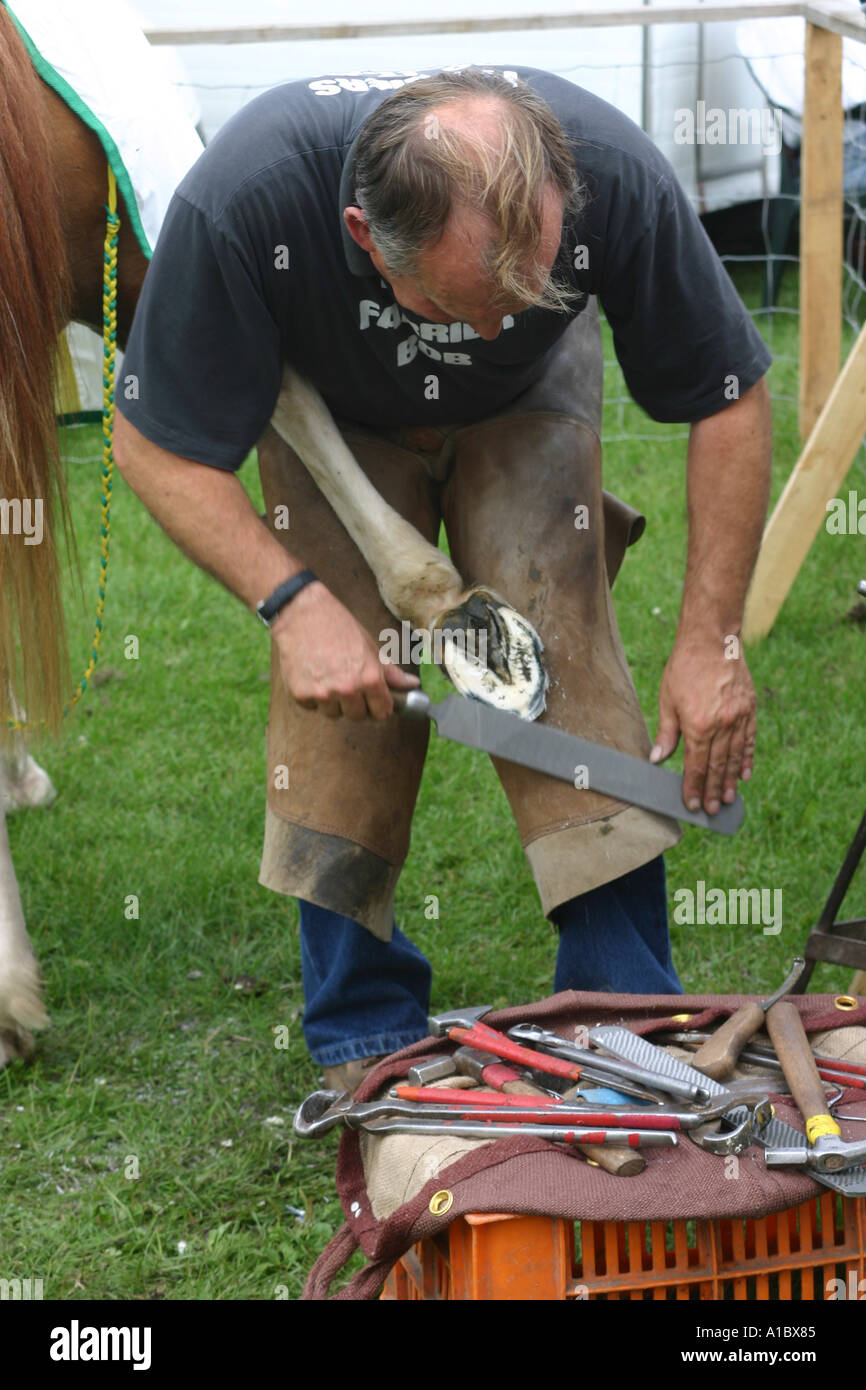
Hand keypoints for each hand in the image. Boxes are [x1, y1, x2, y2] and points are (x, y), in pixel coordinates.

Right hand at [271, 581, 417, 719]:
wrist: (302, 613)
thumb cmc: (339, 626)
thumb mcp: (370, 647)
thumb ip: (390, 672)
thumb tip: (412, 684)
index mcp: (369, 678)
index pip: (381, 713)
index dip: (380, 708)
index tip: (376, 702)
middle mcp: (347, 689)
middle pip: (357, 716)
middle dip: (356, 705)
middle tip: (350, 684)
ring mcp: (322, 694)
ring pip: (333, 714)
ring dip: (333, 702)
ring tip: (329, 676)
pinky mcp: (300, 694)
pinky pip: (312, 707)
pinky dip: (313, 696)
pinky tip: (313, 675)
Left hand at [650, 633, 755, 813]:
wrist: (712, 640)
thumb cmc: (684, 668)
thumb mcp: (667, 700)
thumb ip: (666, 733)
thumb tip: (657, 760)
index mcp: (699, 725)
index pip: (696, 766)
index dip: (693, 787)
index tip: (691, 804)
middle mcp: (722, 725)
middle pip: (717, 766)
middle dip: (712, 791)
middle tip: (710, 810)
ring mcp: (740, 717)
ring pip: (735, 757)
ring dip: (730, 780)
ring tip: (727, 799)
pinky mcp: (750, 709)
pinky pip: (749, 741)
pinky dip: (747, 759)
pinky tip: (744, 775)